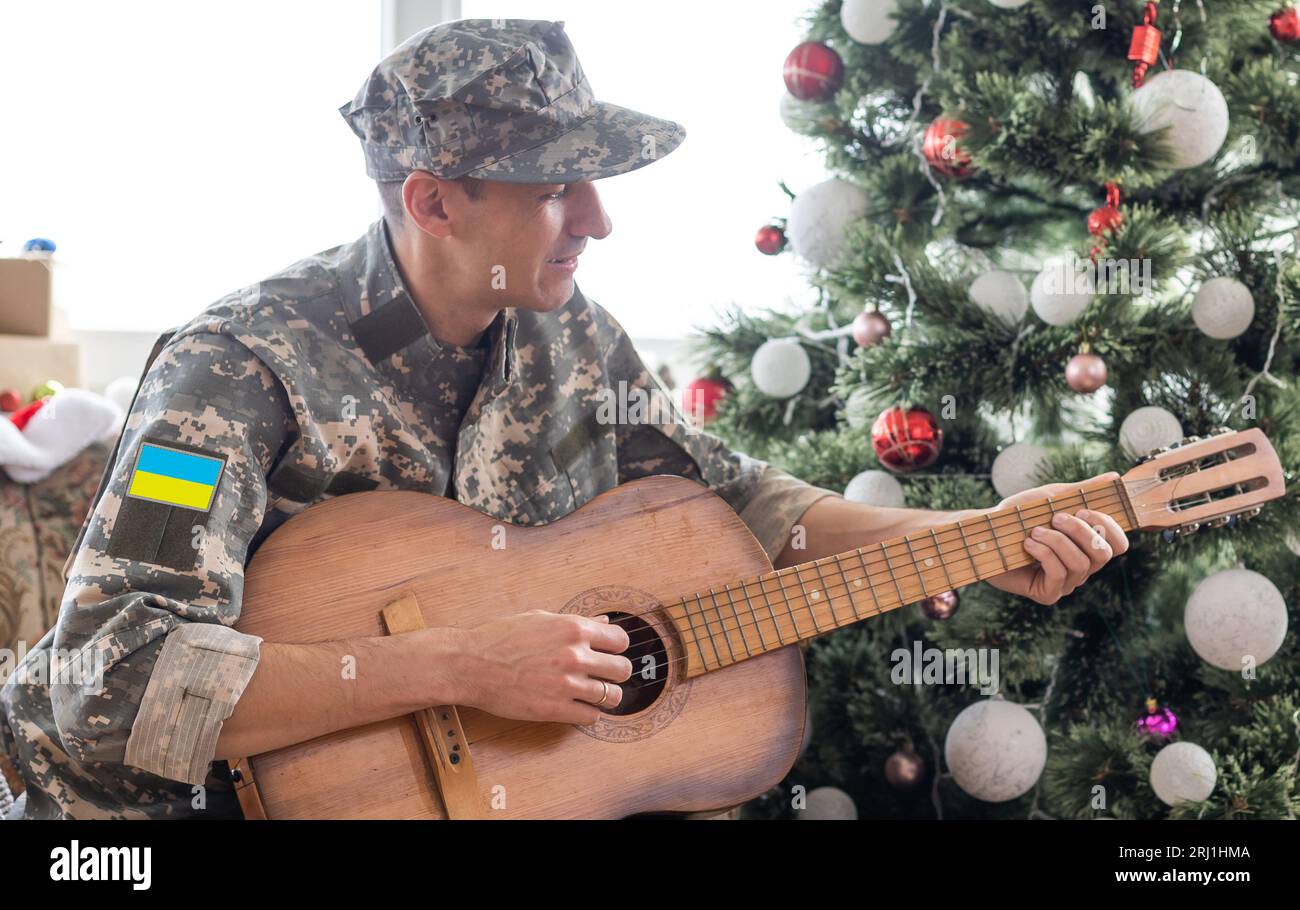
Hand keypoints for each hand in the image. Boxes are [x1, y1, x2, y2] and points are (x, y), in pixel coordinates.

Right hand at [456, 609, 632, 724]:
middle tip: (604, 675)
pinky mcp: (555, 709)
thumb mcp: (540, 619)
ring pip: (612, 696)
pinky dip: (587, 713)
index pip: (620, 640)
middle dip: (615, 672)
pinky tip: (576, 706)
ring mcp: (567, 684)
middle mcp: (575, 655)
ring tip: (591, 693)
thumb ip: (576, 622)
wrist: (471, 663)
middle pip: (623, 669)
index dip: (616, 648)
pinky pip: (591, 716)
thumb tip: (603, 621)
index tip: (609, 653)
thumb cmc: (500, 638)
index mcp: (573, 628)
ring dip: (604, 695)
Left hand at [984, 474, 1129, 604]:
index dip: (1107, 526)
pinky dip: (1044, 554)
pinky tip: (1028, 544)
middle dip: (1080, 532)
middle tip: (1055, 517)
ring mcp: (1066, 583)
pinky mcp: (1047, 593)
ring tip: (1034, 531)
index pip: (1118, 544)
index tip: (1081, 510)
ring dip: (1056, 542)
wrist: (984, 534)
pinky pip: (1059, 575)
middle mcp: (1081, 567)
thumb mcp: (1051, 498)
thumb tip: (1114, 477)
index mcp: (1087, 546)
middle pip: (1103, 554)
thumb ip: (1081, 490)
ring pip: (1080, 565)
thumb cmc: (1019, 517)